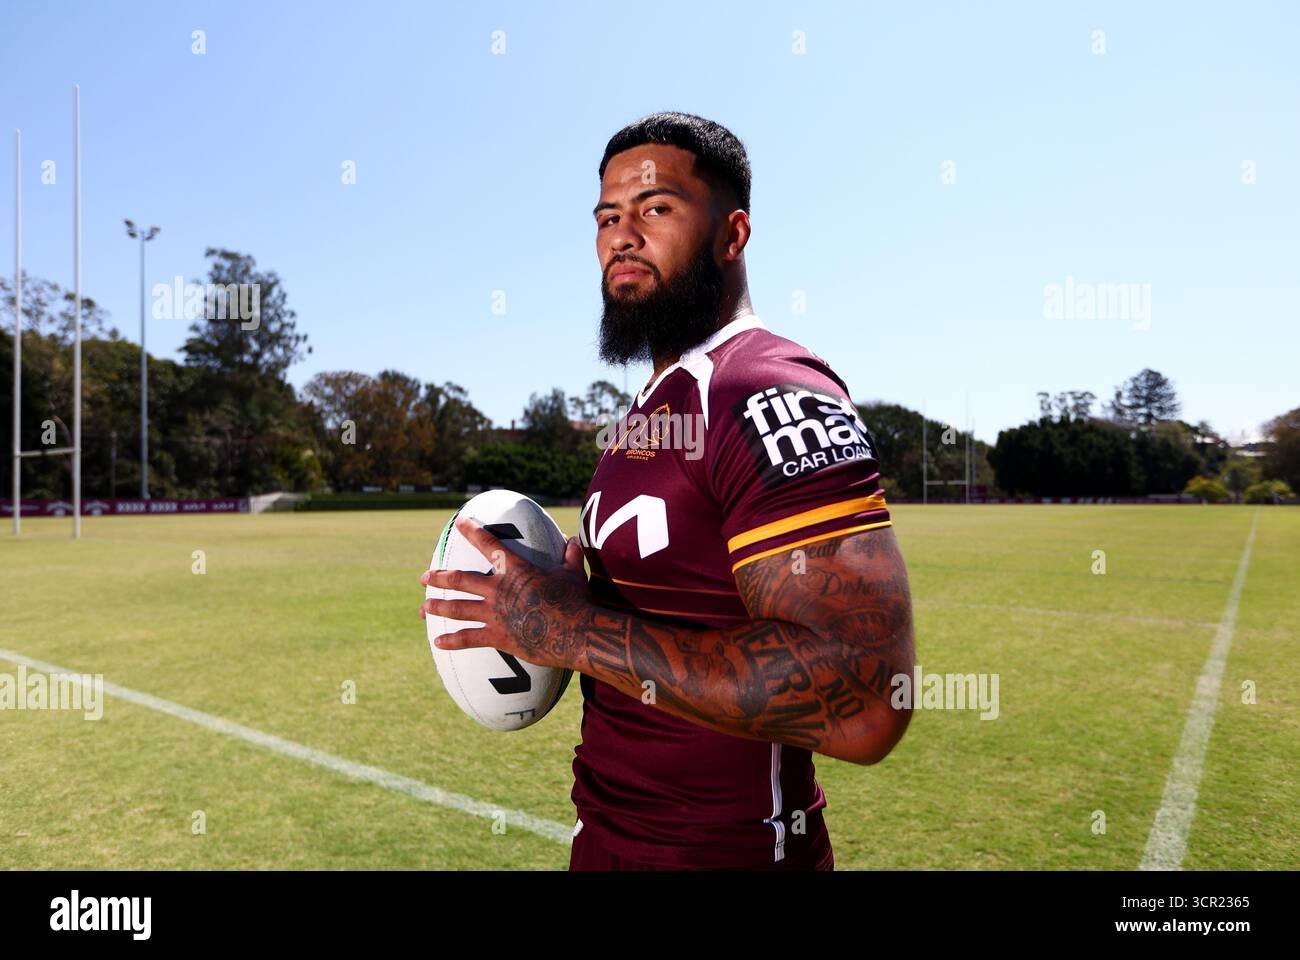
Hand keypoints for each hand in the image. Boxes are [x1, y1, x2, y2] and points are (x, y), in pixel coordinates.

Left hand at [419, 515, 588, 669]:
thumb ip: (570, 554)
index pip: (489, 544)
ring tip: (424, 607)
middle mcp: (499, 590)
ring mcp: (496, 614)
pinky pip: (469, 638)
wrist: (576, 632)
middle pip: (461, 580)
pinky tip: (438, 642)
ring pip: (458, 608)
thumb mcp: (573, 573)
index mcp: (516, 570)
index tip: (460, 522)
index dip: (472, 531)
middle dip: (440, 577)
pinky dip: (452, 640)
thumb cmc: (577, 600)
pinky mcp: (498, 637)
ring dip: (438, 606)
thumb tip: (574, 538)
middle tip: (424, 577)